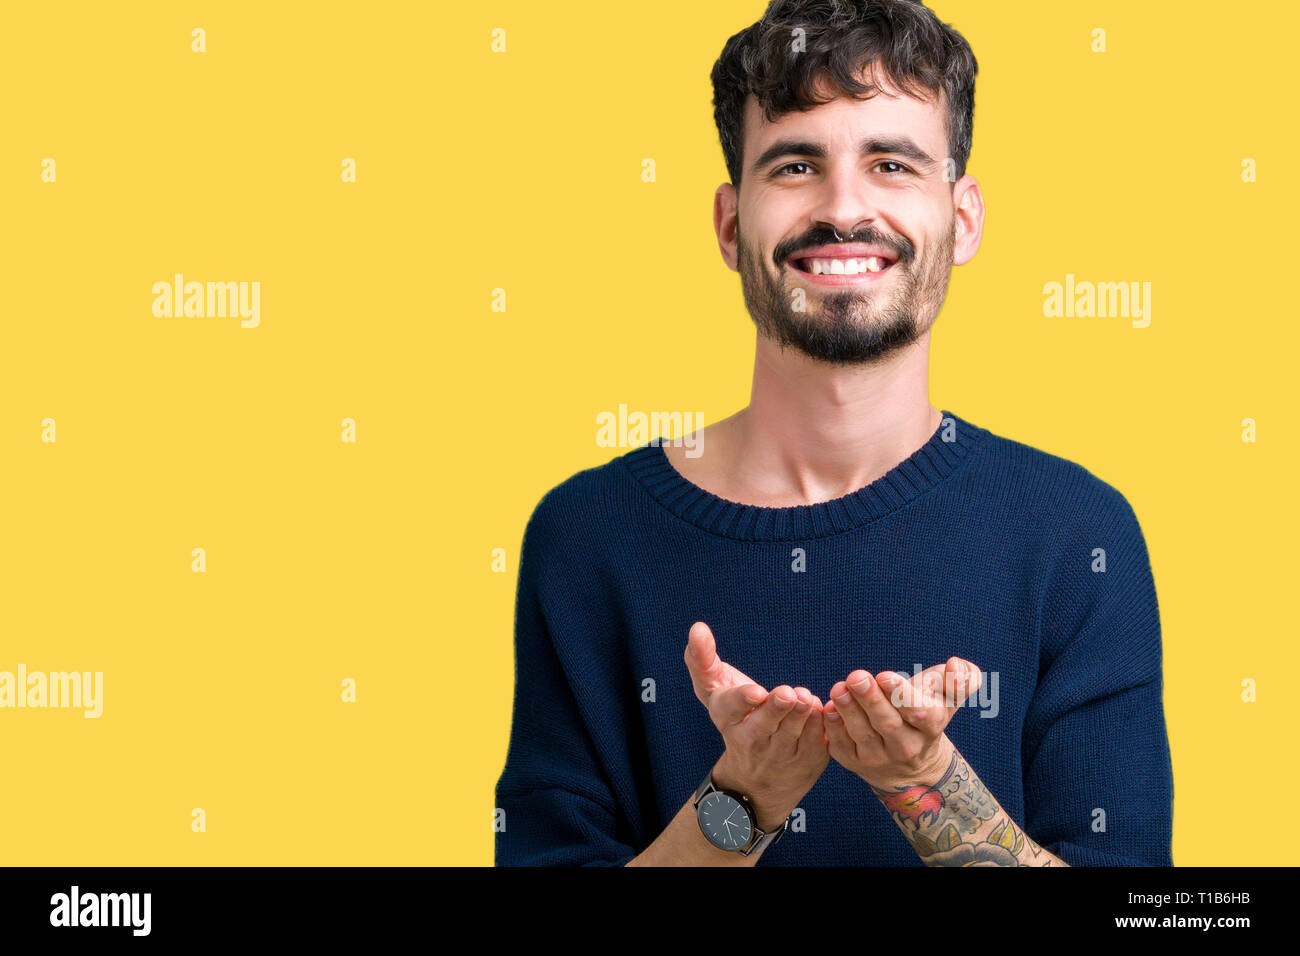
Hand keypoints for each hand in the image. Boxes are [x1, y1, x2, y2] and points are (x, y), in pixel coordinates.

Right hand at [684, 621, 828, 829]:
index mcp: (726, 717)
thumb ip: (702, 658)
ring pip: (791, 734)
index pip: (731, 709)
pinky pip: (814, 742)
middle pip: (763, 725)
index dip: (743, 700)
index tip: (756, 692)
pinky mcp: (804, 761)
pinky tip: (821, 708)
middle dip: (776, 709)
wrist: (756, 776)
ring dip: (801, 715)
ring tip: (807, 698)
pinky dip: (819, 724)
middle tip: (788, 694)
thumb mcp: (714, 688)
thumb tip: (697, 627)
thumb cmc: (735, 714)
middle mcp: (749, 741)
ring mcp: (777, 755)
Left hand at [822, 658, 980, 789]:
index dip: (903, 696)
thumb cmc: (926, 715)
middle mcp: (906, 746)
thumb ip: (959, 680)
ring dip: (849, 710)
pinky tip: (826, 707)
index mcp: (931, 727)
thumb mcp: (947, 699)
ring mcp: (879, 757)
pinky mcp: (854, 762)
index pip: (920, 713)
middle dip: (871, 700)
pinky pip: (842, 745)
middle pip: (888, 723)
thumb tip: (956, 664)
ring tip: (839, 688)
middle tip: (856, 676)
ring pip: (862, 734)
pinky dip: (833, 727)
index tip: (886, 676)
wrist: (911, 767)